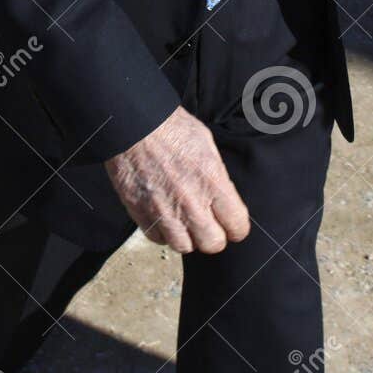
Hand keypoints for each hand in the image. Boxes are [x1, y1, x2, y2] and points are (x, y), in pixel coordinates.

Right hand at [104, 106, 249, 253]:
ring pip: (185, 247)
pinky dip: (162, 231)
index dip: (236, 226)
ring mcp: (165, 212)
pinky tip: (163, 215)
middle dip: (213, 235)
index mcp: (213, 183)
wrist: (134, 125)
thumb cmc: (171, 127)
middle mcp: (192, 203)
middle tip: (207, 222)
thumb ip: (217, 175)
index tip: (230, 222)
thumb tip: (224, 196)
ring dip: (186, 236)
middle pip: (213, 244)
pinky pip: (158, 239)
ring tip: (183, 220)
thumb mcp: (206, 144)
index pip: (238, 227)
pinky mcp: (142, 215)